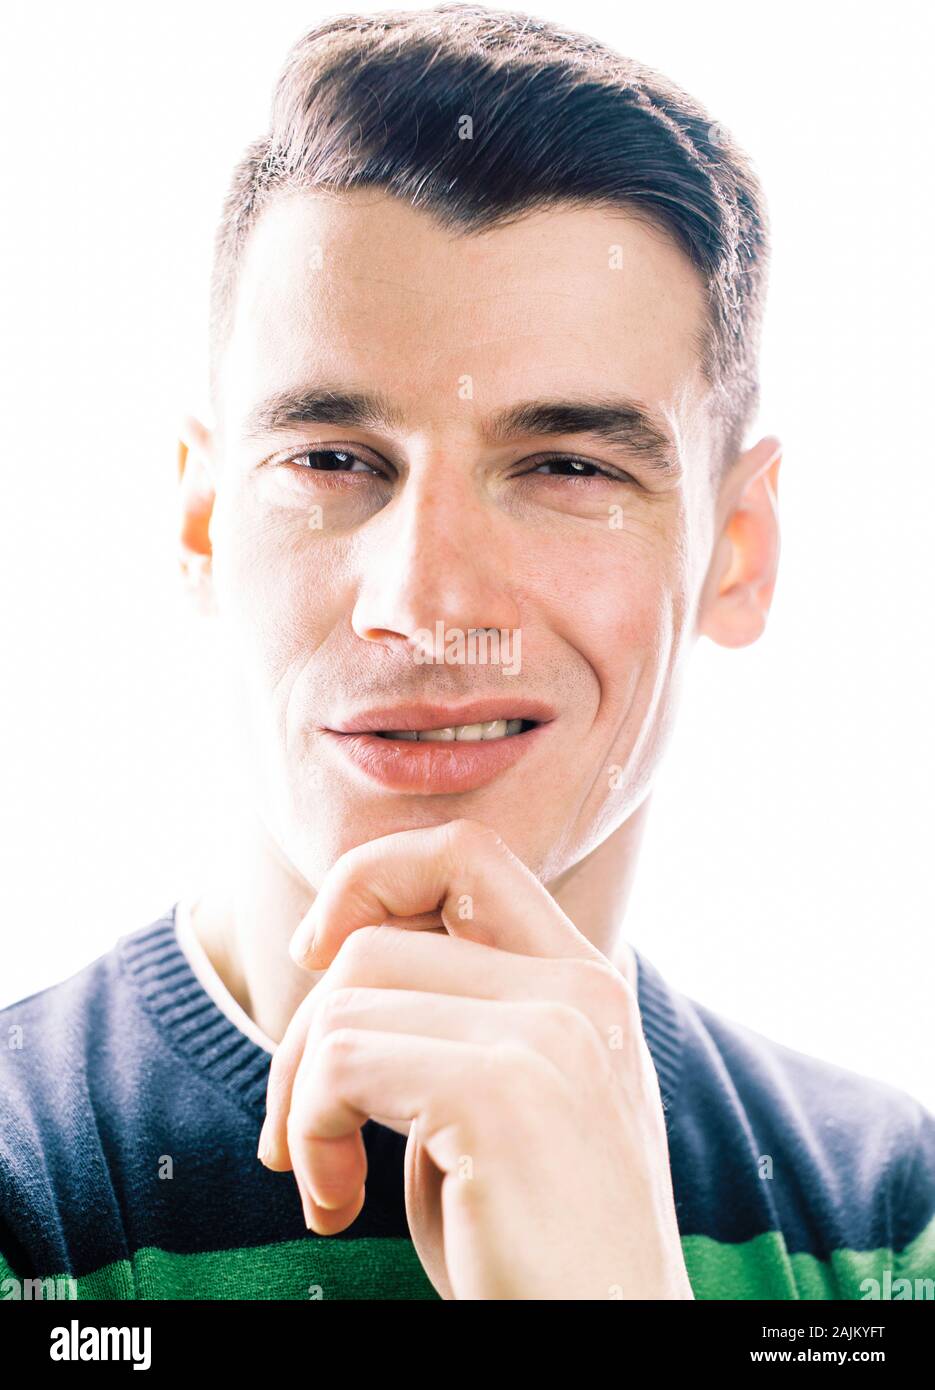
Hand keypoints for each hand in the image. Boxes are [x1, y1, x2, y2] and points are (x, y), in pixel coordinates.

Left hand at [258, 818, 692, 1299]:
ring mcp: (550, 1032)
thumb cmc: (537, 1254)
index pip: (465, 854)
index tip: (317, 954)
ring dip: (297, 1098)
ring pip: (344, 998)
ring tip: (328, 1181)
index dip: (370, 877)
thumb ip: (455, 1025)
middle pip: (374, 937)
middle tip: (296, 1133)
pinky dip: (307, 1133)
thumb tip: (337, 957)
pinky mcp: (501, 1091)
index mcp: (586, 984)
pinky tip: (336, 1205)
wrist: (612, 1348)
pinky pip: (339, 1063)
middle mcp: (580, 988)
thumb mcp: (504, 1114)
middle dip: (301, 1034)